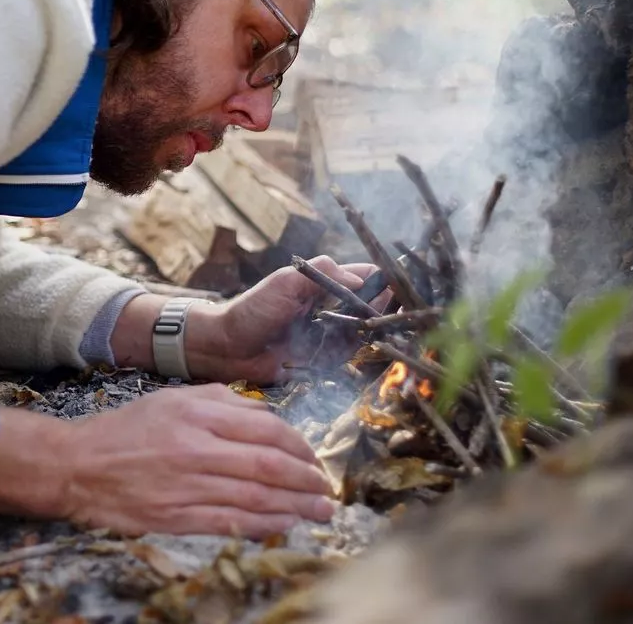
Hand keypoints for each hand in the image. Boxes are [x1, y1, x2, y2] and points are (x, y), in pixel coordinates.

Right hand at [53, 383, 333, 536]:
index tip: (313, 459)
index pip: (265, 428)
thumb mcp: (172, 398)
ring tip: (318, 511)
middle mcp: (195, 447)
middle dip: (306, 480)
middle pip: (268, 464)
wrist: (77, 465)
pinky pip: (231, 523)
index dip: (299, 446)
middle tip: (326, 489)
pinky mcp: (176, 516)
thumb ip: (221, 401)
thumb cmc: (126, 430)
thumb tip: (265, 415)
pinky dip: (264, 526)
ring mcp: (187, 485)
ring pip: (256, 497)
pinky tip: (285, 525)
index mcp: (197, 413)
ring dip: (295, 506)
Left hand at [188, 256, 385, 384]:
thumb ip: (322, 274)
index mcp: (322, 284)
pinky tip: (373, 340)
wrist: (228, 348)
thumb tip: (360, 278)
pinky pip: (350, 353)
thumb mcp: (285, 283)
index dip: (383, 277)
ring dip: (378, 325)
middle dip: (388, 302)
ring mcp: (330, 334)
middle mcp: (331, 308)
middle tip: (404, 302)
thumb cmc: (252, 309)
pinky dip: (361, 347)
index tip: (402, 278)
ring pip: (365, 328)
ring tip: (394, 319)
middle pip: (371, 303)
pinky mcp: (325, 358)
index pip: (362, 277)